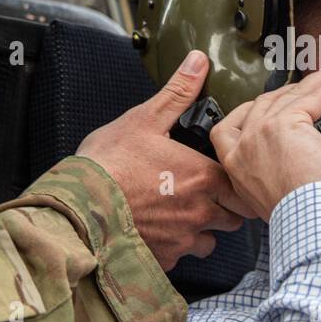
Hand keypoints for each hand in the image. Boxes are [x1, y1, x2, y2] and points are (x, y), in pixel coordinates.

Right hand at [76, 51, 253, 270]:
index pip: (242, 186)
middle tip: (206, 195)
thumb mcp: (144, 119)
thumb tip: (198, 61)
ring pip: (210, 242)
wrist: (78, 209)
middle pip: (233, 217)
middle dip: (225, 208)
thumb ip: (178, 93)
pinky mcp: (162, 260)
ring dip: (202, 230)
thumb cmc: (109, 163)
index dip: (236, 181)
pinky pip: (180, 259)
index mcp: (203, 177)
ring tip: (180, 215)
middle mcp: (200, 212)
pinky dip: (174, 249)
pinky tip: (156, 233)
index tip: (226, 177)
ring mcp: (182, 240)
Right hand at [210, 58, 320, 218]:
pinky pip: (310, 99)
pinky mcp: (281, 126)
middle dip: (295, 89)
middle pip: (264, 104)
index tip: (279, 98)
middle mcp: (240, 151)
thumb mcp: (312, 179)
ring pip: (289, 96)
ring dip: (320, 80)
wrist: (316, 225)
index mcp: (238, 169)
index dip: (255, 108)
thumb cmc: (312, 216)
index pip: (230, 128)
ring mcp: (257, 135)